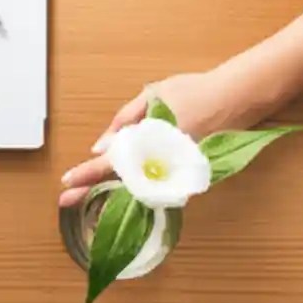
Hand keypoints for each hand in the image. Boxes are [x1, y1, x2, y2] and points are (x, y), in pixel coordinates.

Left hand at [58, 68, 269, 207]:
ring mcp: (175, 175)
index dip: (86, 174)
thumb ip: (124, 121)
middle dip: (90, 195)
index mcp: (147, 142)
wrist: (238, 98)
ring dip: (112, 203)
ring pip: (137, 195)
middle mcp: (160, 164)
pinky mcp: (188, 180)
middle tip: (65, 202)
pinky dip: (137, 198)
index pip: (110, 163)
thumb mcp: (153, 95)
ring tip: (87, 210)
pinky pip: (158, 193)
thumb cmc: (194, 92)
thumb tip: (100, 145)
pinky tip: (121, 204)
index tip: (66, 182)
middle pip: (119, 186)